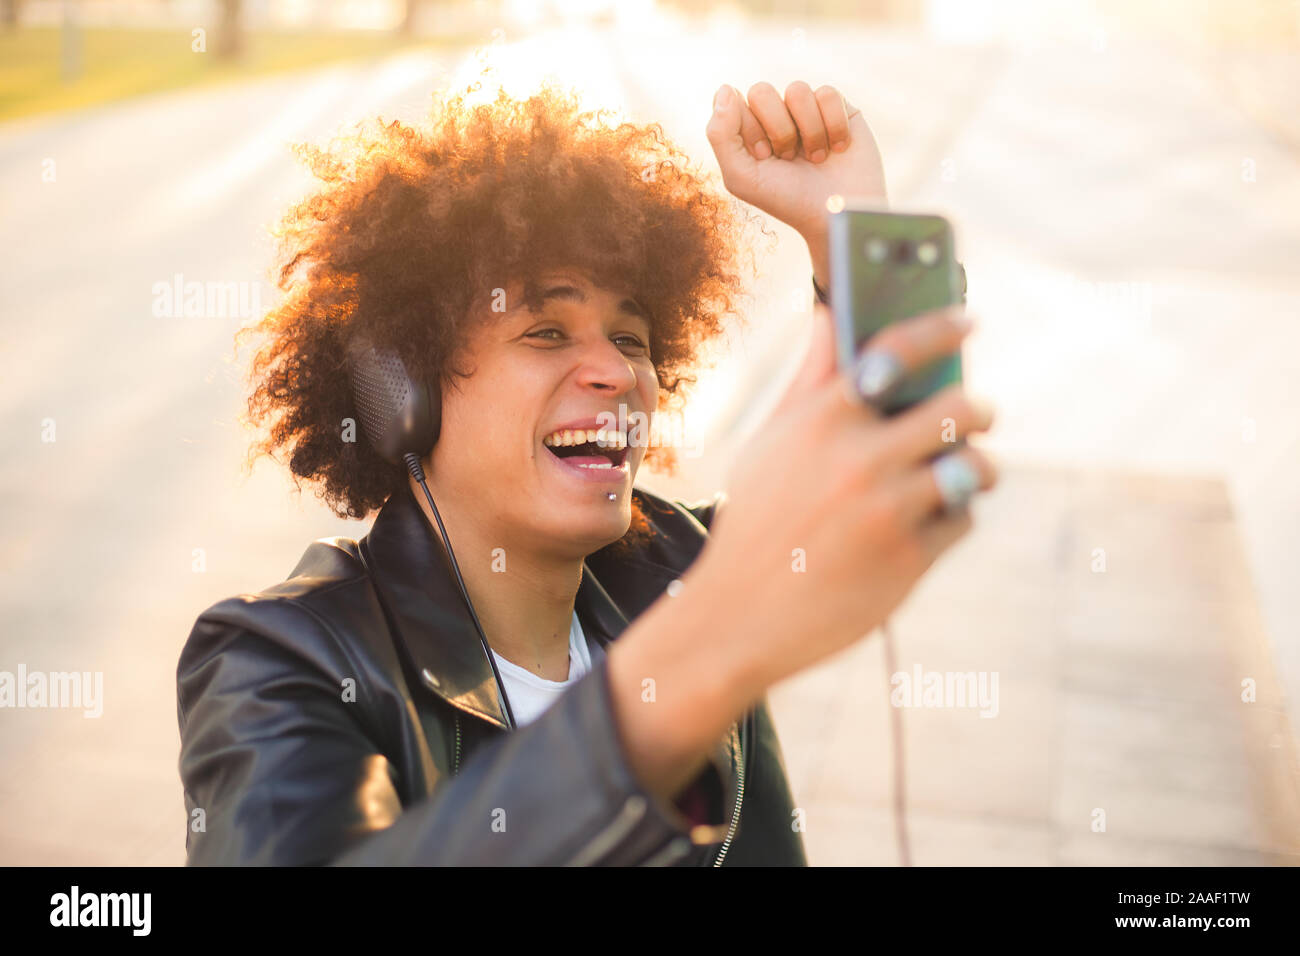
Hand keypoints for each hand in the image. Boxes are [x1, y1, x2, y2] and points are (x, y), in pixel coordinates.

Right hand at [696, 302, 995, 697]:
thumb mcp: (769, 443)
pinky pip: (963, 519)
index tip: (968, 321)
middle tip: (972, 416)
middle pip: (962, 407)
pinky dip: (952, 518)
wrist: (741, 616)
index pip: (899, 350)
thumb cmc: (757, 521)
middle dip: (976, 411)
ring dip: (977, 468)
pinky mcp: (909, 558)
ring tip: (959, 473)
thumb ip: (808, 379)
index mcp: (823, 420)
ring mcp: (888, 509)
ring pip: (975, 466)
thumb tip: (829, 313)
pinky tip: (924, 524)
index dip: (942, 328)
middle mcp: (860, 459)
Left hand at [705, 82, 886, 244]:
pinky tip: (837, 149)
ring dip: (808, 131)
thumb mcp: (742, 177)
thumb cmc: (787, 199)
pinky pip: (828, 93)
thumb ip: (721, 135)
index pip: (733, 103)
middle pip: (761, 90)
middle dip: (776, 129)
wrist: (838, 215)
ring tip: (816, 159)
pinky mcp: (838, 108)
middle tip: (787, 158)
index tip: (763, 157)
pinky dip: (833, 126)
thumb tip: (725, 88)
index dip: (750, 131)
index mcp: (748, 130)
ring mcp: (806, 110)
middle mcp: (775, 115)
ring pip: (797, 90)